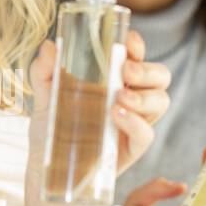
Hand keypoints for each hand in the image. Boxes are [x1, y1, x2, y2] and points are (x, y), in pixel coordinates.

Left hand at [27, 29, 170, 175]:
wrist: (45, 164)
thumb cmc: (51, 124)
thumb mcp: (44, 93)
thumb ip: (45, 69)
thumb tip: (50, 46)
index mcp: (115, 77)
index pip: (137, 55)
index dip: (137, 45)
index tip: (127, 41)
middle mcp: (131, 96)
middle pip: (160, 76)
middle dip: (148, 69)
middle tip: (125, 71)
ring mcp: (134, 122)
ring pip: (161, 101)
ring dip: (145, 96)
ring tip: (119, 97)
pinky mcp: (131, 148)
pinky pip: (147, 134)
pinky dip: (136, 123)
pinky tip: (117, 116)